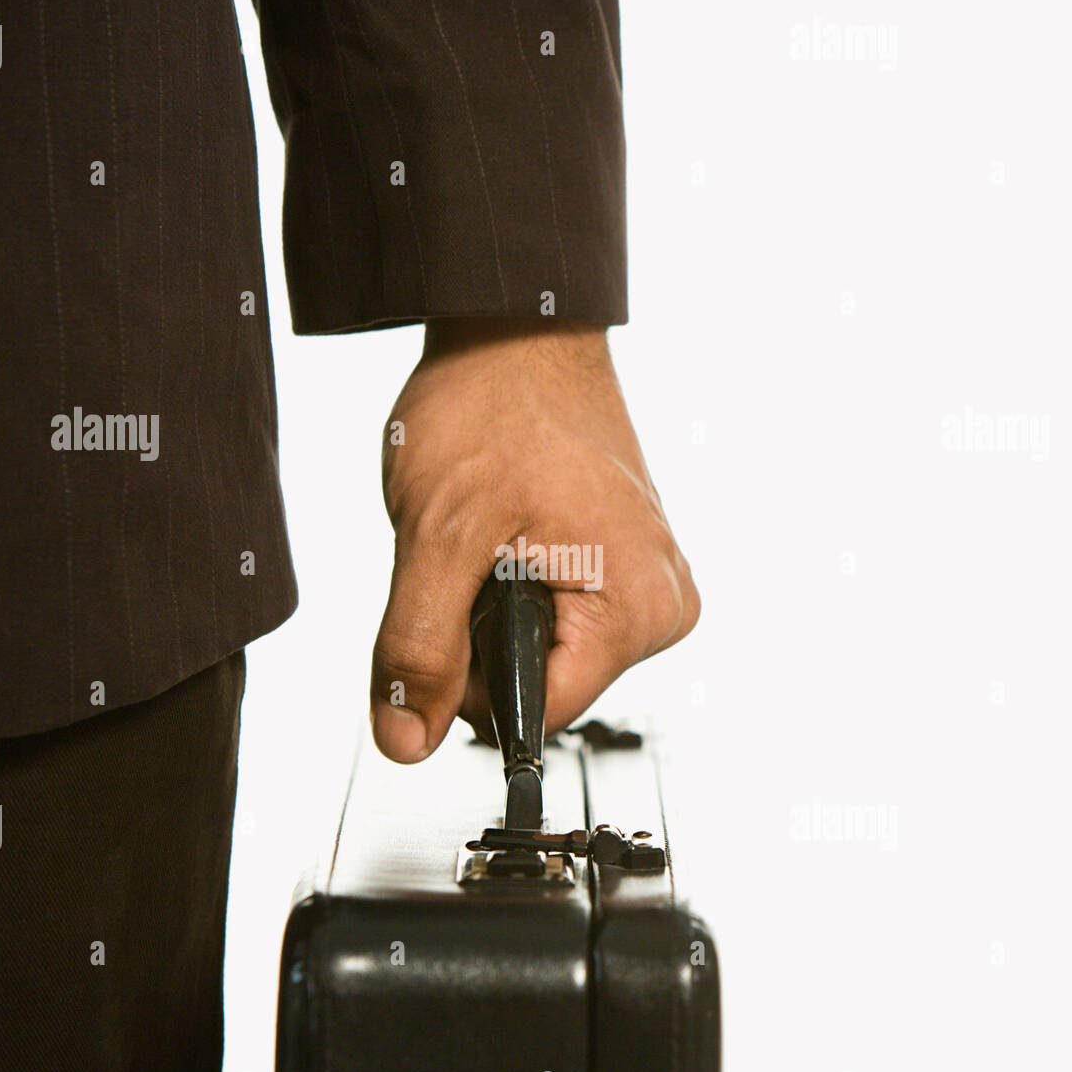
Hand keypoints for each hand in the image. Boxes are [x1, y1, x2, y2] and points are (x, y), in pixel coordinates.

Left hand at [370, 318, 698, 762]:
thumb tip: (407, 741)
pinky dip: (518, 590)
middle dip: (484, 639)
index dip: (471, 686)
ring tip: (497, 532)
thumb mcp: (438, 535)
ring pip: (546, 654)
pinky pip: (561, 618)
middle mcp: (664, 603)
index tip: (446, 619)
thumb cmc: (495, 406)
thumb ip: (420, 649)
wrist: (518, 330)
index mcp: (638, 607)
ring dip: (498, 611)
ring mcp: (652, 583)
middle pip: (545, 685)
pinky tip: (514, 533)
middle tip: (474, 553)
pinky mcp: (631, 566)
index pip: (541, 712)